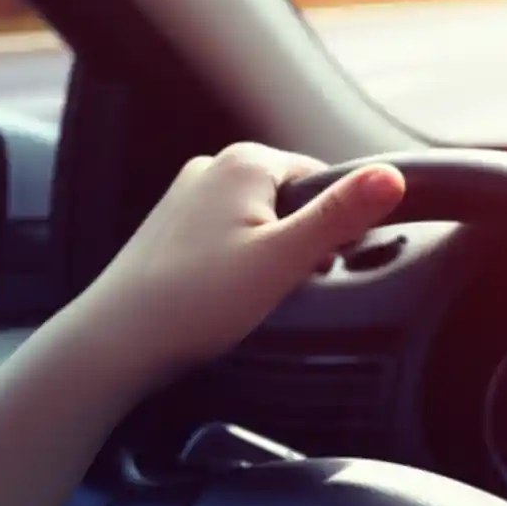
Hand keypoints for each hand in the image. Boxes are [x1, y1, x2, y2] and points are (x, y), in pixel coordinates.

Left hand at [73, 142, 403, 377]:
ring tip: (247, 293)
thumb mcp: (283, 260)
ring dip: (271, 256)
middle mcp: (215, 166)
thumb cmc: (195, 302)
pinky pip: (233, 235)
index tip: (317, 267)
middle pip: (295, 201)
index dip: (333, 228)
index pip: (326, 181)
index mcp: (246, 161)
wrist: (112, 344)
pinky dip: (240, 262)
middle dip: (300, 244)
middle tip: (280, 286)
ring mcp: (189, 194)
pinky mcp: (175, 225)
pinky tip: (224, 293)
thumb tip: (394, 175)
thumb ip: (340, 216)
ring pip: (264, 220)